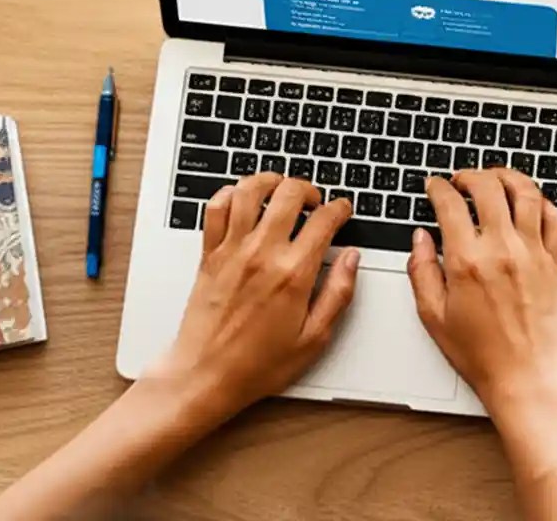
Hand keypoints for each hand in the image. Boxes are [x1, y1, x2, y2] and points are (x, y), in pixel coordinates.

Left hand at [147, 172, 358, 422]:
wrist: (205, 376)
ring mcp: (232, 251)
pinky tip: (242, 200)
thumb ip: (339, 293)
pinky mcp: (209, 255)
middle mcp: (261, 254)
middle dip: (309, 189)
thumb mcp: (314, 338)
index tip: (342, 210)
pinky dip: (229, 194)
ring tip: (281, 188)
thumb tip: (352, 260)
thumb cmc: (257, 365)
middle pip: (289, 193)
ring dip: (270, 181)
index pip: (323, 220)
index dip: (340, 208)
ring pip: (250, 191)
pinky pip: (216, 208)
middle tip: (315, 200)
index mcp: (293, 274)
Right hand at [406, 168, 556, 420]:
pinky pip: (554, 218)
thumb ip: (421, 271)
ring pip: (526, 193)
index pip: (450, 203)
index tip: (435, 185)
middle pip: (488, 187)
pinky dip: (541, 202)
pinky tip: (530, 203)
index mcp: (468, 261)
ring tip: (496, 178)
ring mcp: (534, 253)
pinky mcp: (556, 263)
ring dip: (508, 177)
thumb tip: (420, 239)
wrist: (526, 378)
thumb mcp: (433, 316)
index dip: (438, 187)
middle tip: (462, 179)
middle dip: (470, 175)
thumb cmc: (481, 355)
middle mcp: (503, 250)